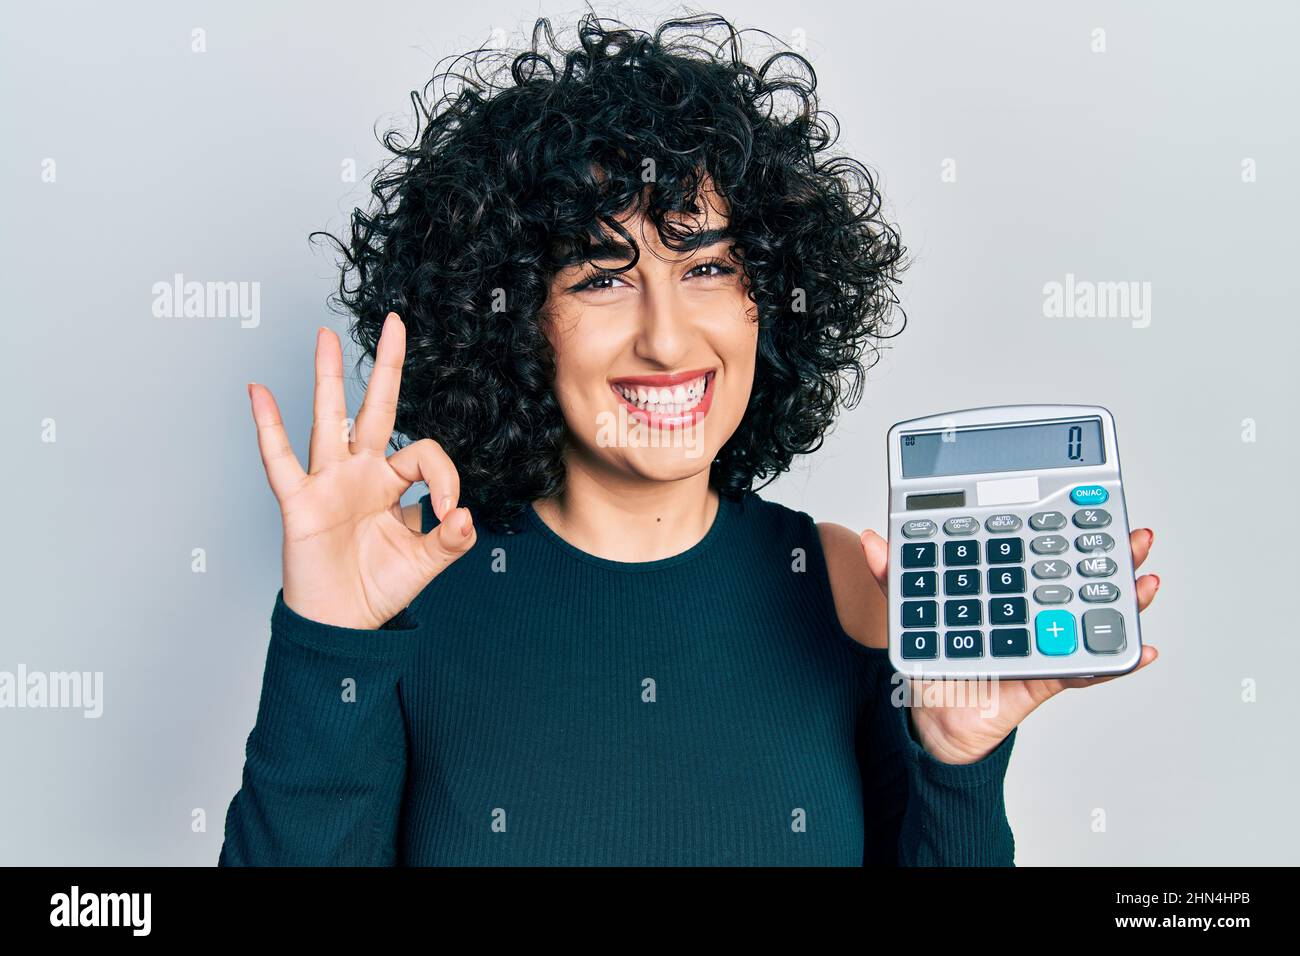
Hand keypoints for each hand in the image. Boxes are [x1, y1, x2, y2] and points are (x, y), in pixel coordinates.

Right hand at [248, 312, 475, 629]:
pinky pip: (281, 460)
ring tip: (326, 336)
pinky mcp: (299, 503)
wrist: (342, 624)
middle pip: (376, 409)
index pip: (424, 454)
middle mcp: (361, 473)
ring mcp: (328, 483)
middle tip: (395, 322)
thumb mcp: (426, 564)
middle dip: (386, 367)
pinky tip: (259, 392)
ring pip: (329, 420)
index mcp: (393, 484)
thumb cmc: (379, 588)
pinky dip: (268, 427)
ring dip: (328, 378)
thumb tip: (465, 516)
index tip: (449, 512)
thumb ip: (450, 540)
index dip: (444, 476)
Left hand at [859, 527, 1160, 763]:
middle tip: (1132, 536)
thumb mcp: (908, 615)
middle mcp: (1029, 614)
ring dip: (1123, 599)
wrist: (933, 722)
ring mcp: (1042, 644)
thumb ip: (893, 579)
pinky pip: (1085, 670)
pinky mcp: (1045, 679)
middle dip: (1110, 555)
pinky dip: (1114, 661)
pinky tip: (1139, 648)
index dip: (1065, 530)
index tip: (1090, 505)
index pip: (1037, 553)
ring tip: (1144, 581)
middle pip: (1077, 578)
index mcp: (1002, 591)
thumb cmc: (931, 666)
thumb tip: (873, 539)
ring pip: (1090, 617)